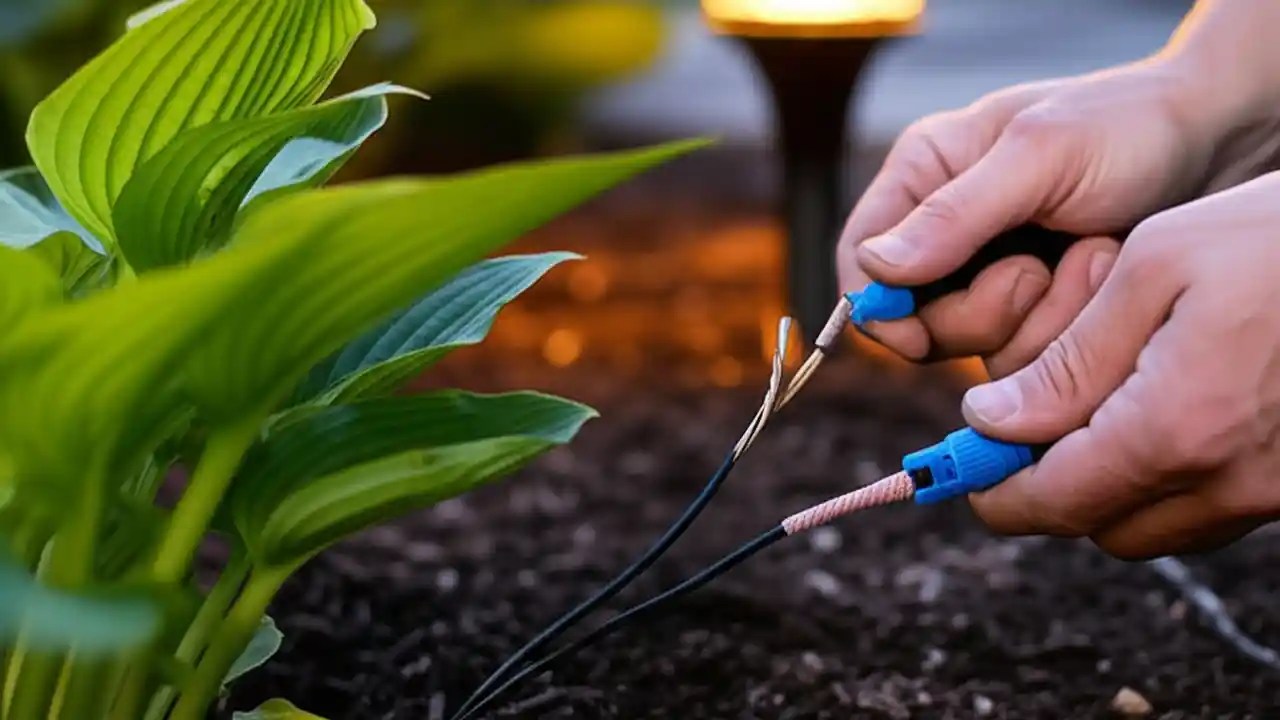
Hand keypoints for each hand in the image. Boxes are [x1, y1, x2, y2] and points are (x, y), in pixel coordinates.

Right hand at [837, 57, 1279, 378]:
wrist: (1218, 146)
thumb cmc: (1128, 128)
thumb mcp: (1040, 156)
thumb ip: (955, 214)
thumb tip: (876, 268)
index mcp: (925, 175)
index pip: (860, 257)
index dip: (877, 306)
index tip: (915, 333)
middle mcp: (945, 231)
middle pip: (913, 319)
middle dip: (979, 312)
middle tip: (1034, 271)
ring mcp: (988, 276)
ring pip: (972, 348)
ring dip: (1038, 318)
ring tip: (1088, 258)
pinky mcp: (1033, 312)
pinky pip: (1024, 358)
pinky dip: (1067, 328)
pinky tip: (1099, 277)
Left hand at [962, 172, 1279, 558]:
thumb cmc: (1277, 237)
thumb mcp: (1156, 268)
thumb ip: (1068, 360)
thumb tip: (991, 420)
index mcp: (1175, 428)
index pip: (1051, 501)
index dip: (993, 490)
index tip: (965, 466)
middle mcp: (1228, 481)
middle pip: (1096, 524)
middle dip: (1049, 483)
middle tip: (1029, 419)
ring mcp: (1271, 492)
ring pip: (1151, 524)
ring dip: (1106, 483)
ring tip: (1098, 402)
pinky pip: (1207, 508)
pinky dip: (1164, 476)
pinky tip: (1160, 406)